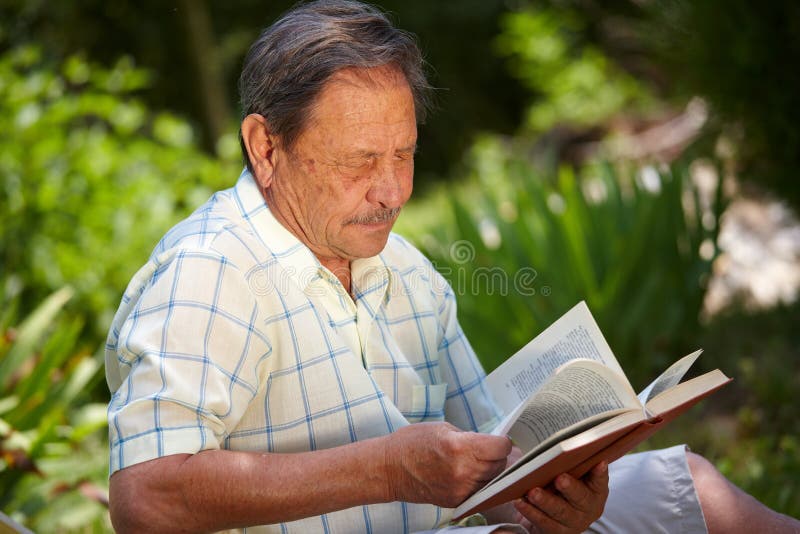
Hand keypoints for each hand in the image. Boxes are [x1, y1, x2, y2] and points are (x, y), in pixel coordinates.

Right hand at [384, 422, 511, 507]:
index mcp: (460, 447)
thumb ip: (470, 438)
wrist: (389, 469)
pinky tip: (465, 473)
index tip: (497, 440)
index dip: (502, 442)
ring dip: (488, 471)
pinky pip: (478, 491)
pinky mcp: (455, 501)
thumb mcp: (444, 429)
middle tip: (486, 450)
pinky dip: (477, 482)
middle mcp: (463, 471)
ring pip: (491, 480)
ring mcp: (460, 489)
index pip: (501, 448)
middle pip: (499, 465)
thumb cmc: (412, 443)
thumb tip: (490, 445)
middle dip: (496, 456)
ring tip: (474, 462)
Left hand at [512, 462, 608, 533]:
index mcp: (596, 491)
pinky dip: (531, 512)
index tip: (599, 463)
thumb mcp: (575, 475)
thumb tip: (571, 442)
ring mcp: (573, 522)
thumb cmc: (566, 487)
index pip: (600, 480)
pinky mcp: (557, 532)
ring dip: (546, 502)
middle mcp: (588, 508)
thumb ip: (575, 462)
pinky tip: (520, 501)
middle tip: (559, 478)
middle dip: (570, 488)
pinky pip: (544, 522)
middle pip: (580, 498)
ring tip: (532, 492)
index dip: (600, 473)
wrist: (559, 517)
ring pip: (560, 512)